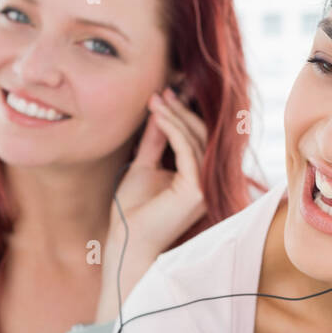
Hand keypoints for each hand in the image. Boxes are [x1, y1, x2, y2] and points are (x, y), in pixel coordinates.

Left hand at [95, 86, 208, 321]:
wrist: (126, 242)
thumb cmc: (132, 211)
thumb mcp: (143, 166)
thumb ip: (155, 142)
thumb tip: (160, 111)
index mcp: (197, 178)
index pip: (198, 138)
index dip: (183, 114)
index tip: (163, 94)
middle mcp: (206, 182)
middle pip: (202, 135)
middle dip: (181, 110)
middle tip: (161, 91)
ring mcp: (204, 187)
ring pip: (196, 139)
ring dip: (175, 116)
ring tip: (155, 100)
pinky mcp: (196, 191)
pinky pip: (188, 150)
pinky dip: (173, 129)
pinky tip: (157, 115)